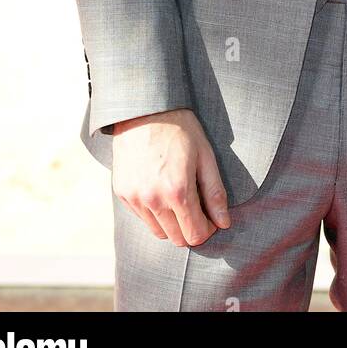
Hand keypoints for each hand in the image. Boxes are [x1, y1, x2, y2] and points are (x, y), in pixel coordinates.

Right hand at [111, 108, 230, 245]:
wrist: (144, 109)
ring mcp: (135, 198)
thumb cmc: (179, 129)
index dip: (207, 230)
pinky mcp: (122, 193)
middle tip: (197, 208)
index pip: (195, 235)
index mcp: (178, 192)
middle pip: (177, 238)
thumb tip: (224, 222)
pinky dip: (154, 213)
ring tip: (179, 198)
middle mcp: (153, 200)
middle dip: (191, 228)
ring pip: (158, 232)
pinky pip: (142, 217)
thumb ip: (215, 193)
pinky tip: (160, 190)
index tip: (211, 219)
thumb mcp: (205, 156)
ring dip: (172, 223)